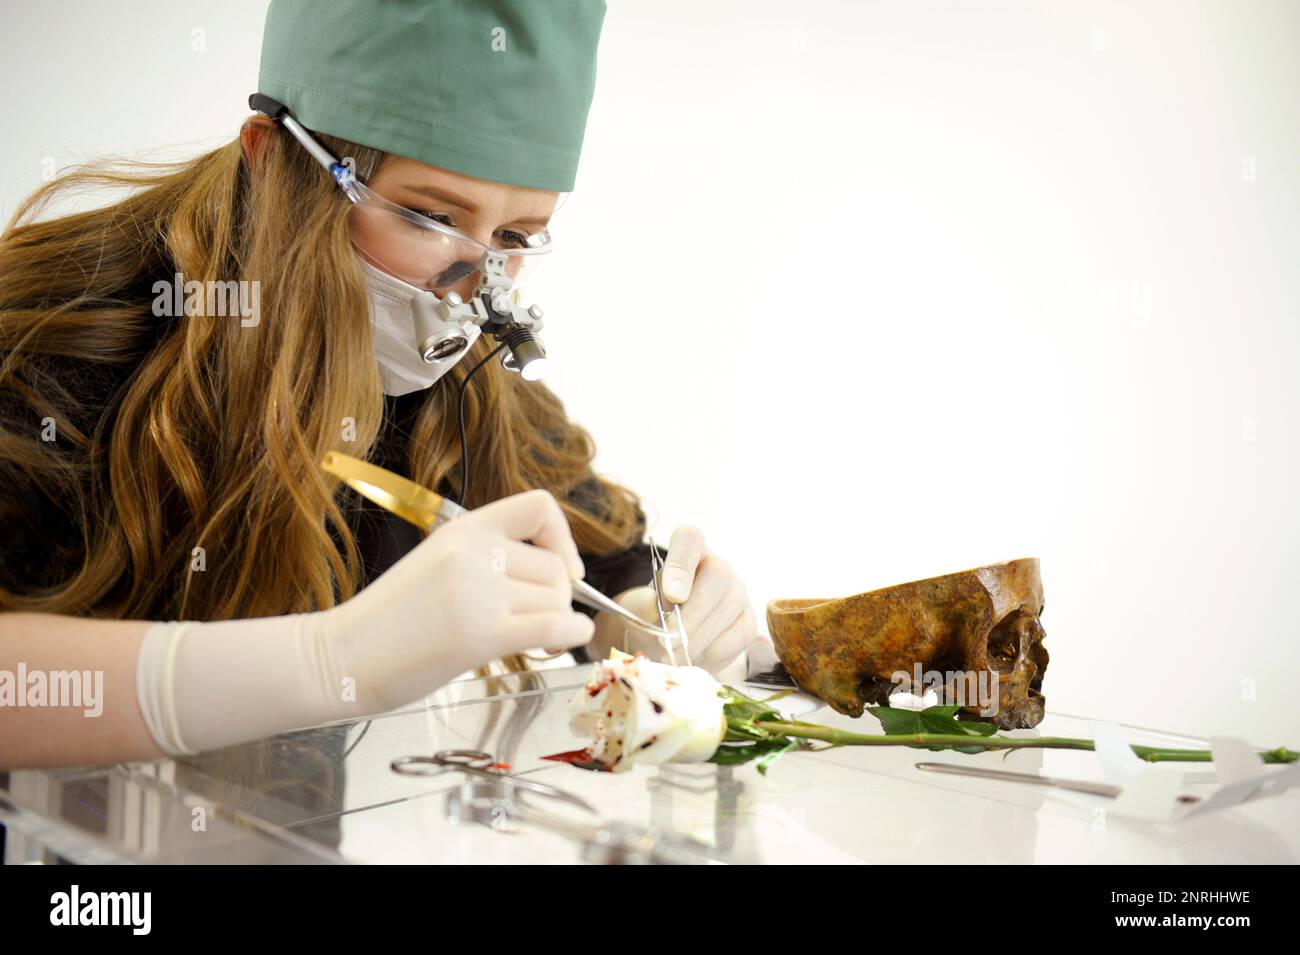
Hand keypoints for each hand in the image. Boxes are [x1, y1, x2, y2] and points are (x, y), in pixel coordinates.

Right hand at [319, 488, 593, 710]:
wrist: (339, 657)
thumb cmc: (389, 621)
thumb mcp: (437, 563)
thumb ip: (485, 559)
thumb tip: (553, 575)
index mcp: (463, 529)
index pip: (538, 506)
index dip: (562, 537)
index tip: (563, 567)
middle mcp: (473, 553)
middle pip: (554, 569)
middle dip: (557, 600)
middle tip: (539, 625)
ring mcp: (477, 592)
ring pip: (555, 602)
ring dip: (557, 624)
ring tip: (534, 643)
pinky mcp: (480, 634)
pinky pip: (553, 627)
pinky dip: (572, 636)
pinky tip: (562, 644)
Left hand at [593, 525, 765, 674]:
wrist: (665, 636)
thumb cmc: (651, 613)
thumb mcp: (638, 607)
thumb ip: (645, 605)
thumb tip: (659, 612)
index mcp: (687, 549)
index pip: (689, 540)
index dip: (682, 565)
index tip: (671, 595)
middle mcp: (720, 566)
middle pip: (717, 578)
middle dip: (691, 616)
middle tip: (668, 641)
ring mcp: (738, 593)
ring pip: (726, 613)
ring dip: (697, 640)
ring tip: (672, 655)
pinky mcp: (747, 622)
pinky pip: (734, 638)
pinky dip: (710, 654)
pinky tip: (691, 657)